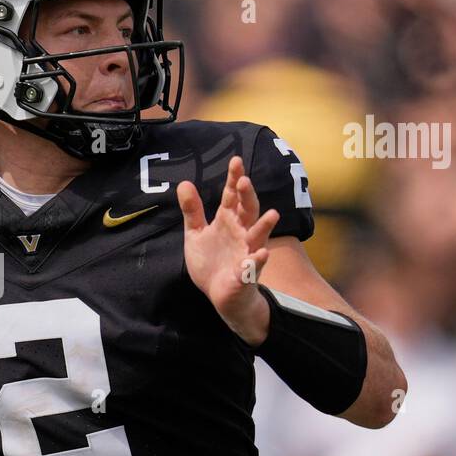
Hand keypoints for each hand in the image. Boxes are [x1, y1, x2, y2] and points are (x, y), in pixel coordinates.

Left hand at [176, 156, 280, 346]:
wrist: (219, 294)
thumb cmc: (211, 261)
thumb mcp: (195, 234)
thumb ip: (192, 210)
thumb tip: (183, 183)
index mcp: (228, 221)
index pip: (232, 196)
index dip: (234, 179)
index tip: (236, 161)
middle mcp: (241, 233)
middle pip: (248, 211)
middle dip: (248, 197)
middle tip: (244, 181)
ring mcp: (246, 252)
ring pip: (258, 237)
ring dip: (264, 226)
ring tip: (273, 214)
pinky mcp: (245, 273)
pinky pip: (253, 266)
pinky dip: (257, 261)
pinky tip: (260, 255)